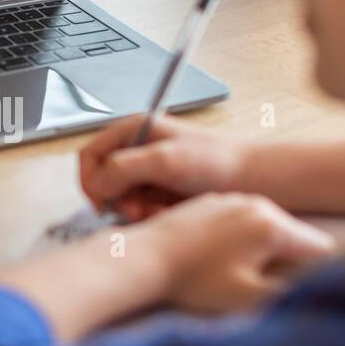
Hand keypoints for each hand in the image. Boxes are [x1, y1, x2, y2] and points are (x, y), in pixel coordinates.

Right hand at [79, 115, 245, 221]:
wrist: (255, 181)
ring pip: (122, 197)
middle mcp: (139, 149)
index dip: (89, 179)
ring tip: (158, 212)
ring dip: (135, 210)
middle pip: (104, 179)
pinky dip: (149, 215)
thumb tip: (96, 184)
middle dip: (117, 199)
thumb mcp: (166, 161)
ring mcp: (150, 171)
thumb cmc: (218, 163)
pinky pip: (140, 207)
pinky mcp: (161, 190)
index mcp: (135, 130)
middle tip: (138, 210)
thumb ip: (123, 168)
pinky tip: (169, 213)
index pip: (91, 154)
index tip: (101, 202)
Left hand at [139, 192, 334, 313]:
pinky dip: (238, 238)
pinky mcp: (210, 202)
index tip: (300, 290)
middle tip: (262, 285)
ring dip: (262, 250)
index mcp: (272, 226)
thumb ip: (289, 295)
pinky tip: (215, 258)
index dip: (317, 273)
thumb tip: (316, 294)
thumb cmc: (195, 281)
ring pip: (265, 226)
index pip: (320, 249)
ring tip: (235, 272)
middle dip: (289, 261)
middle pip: (294, 235)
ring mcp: (232, 199)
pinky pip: (239, 221)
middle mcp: (257, 204)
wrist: (144, 257)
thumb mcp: (247, 297)